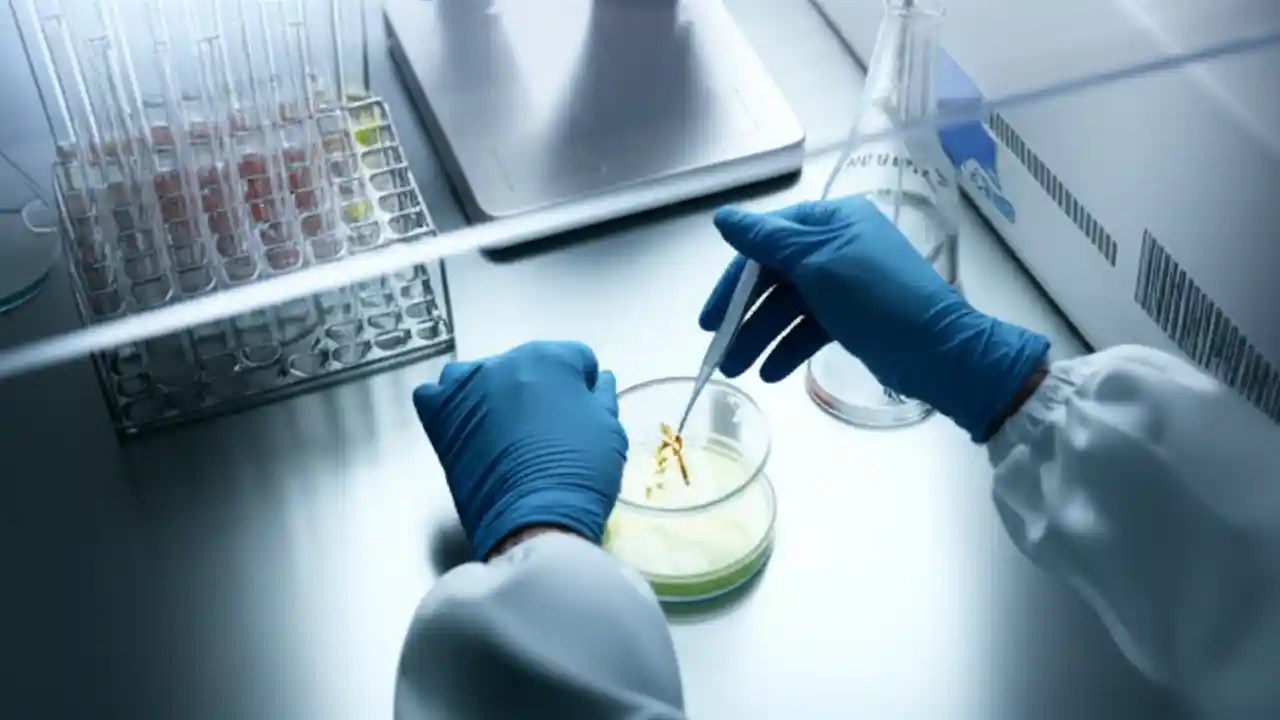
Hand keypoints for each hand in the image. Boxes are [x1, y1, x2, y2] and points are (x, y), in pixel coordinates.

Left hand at [413, 341, 626, 559]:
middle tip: (546, 430)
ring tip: (505, 431)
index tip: (582, 414)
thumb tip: (598, 379)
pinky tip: (467, 429)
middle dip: (540, 389)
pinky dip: (450, 406)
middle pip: (528, 365)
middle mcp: (504, 360)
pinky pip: (439, 394)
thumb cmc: (580, 472)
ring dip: (494, 392)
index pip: (576, 359)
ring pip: (481, 376)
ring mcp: (465, 384)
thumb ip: (602, 397)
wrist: (532, 521)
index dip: (583, 387)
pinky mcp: (438, 413)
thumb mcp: (610, 432)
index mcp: (551, 357)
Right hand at [701, 196, 1049, 440]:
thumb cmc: (876, 297)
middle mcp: (837, 246)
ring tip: (739, 370)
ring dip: (761, 337)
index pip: (766, 241)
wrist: (938, 350)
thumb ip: (766, 241)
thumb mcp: (816, 262)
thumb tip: (723, 218)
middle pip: (774, 277)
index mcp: (832, 221)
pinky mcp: (853, 317)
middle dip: (744, 315)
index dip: (734, 279)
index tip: (710, 316)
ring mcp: (845, 283)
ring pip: (789, 307)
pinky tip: (770, 372)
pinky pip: (809, 328)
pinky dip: (789, 348)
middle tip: (718, 348)